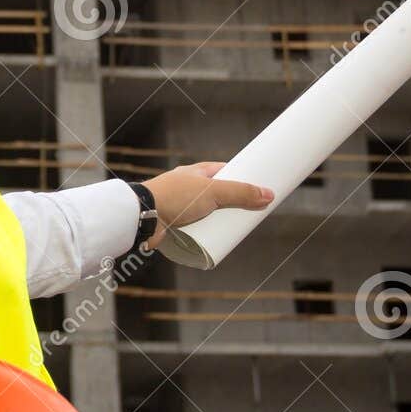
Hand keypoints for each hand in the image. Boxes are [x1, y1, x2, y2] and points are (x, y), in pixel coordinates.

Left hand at [142, 161, 274, 249]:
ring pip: (206, 213)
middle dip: (232, 204)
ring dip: (219, 221)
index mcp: (195, 172)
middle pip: (217, 195)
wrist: (141, 216)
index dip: (241, 177)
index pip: (224, 170)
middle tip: (250, 214)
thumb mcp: (213, 192)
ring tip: (237, 231)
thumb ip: (240, 193)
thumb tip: (268, 195)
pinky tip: (216, 241)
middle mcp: (187, 187)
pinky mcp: (173, 224)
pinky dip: (206, 234)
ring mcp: (179, 206)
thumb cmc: (174, 197)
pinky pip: (195, 229)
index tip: (256, 186)